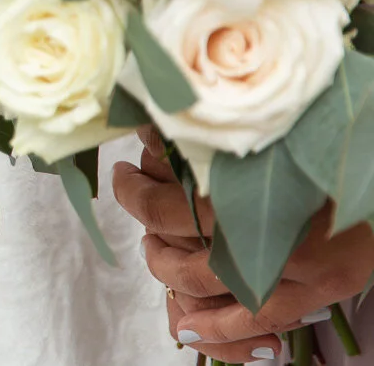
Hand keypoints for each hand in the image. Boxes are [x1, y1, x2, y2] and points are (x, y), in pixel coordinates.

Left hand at [114, 128, 373, 361]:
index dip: (131, 194)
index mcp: (244, 186)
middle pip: (180, 245)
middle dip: (150, 231)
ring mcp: (295, 265)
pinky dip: (220, 329)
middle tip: (141, 208)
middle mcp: (264, 230)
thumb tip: (153, 124)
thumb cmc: (331, 132)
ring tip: (155, 254)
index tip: (123, 174)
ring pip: (208, 284)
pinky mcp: (324, 286)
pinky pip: (259, 318)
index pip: (162, 206)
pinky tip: (188, 329)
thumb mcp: (267, 125)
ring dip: (170, 273)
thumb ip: (215, 134)